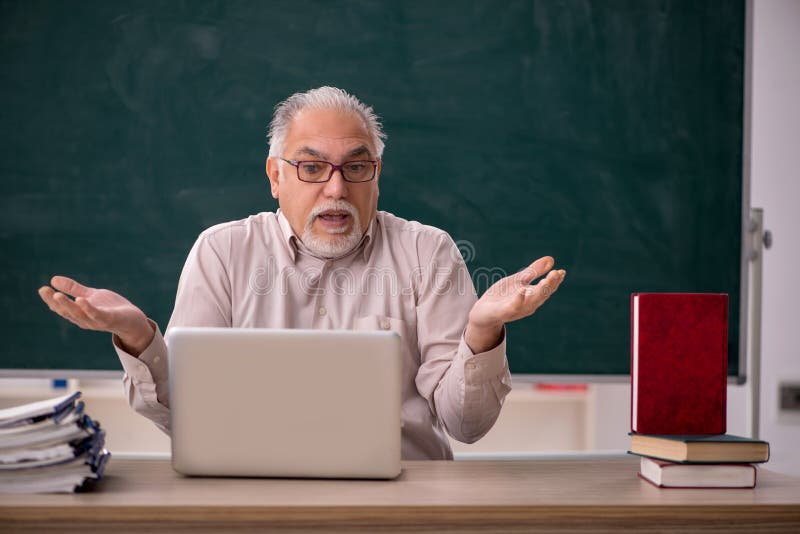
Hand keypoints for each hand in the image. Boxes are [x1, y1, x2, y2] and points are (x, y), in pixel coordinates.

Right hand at [38, 276, 154, 355]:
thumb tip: (53, 279)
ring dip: (68, 305)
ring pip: (79, 314)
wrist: (133, 319)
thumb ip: (74, 289)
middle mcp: (85, 320)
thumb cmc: (111, 308)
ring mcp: (97, 321)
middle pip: (67, 312)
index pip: (61, 308)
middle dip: (55, 302)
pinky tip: (81, 300)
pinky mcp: (109, 319)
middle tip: (45, 290)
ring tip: (58, 295)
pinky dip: (88, 308)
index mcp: (79, 314)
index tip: (42, 289)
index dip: (50, 300)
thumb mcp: (90, 295)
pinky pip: (97, 314)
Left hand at [465, 256, 565, 352]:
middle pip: (542, 294)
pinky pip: (513, 306)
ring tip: (545, 281)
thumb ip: (533, 271)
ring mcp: (517, 309)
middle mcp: (529, 304)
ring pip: (531, 301)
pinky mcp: (504, 311)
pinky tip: (522, 290)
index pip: (547, 288)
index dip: (555, 280)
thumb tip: (551, 259)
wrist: (483, 312)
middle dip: (550, 284)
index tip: (562, 271)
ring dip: (539, 292)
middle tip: (557, 273)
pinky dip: (518, 299)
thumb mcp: (519, 280)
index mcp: (533, 296)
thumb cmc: (502, 296)